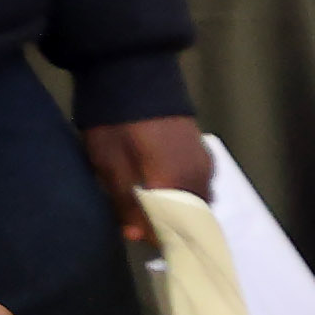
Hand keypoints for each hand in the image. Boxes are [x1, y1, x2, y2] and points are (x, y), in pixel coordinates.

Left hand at [80, 115, 213, 247]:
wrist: (133, 75)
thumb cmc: (116, 123)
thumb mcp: (109, 164)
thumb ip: (125, 202)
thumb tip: (136, 235)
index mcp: (175, 185)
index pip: (174, 228)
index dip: (157, 239)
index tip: (138, 238)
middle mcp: (198, 178)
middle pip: (193, 219)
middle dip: (173, 228)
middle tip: (145, 227)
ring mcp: (204, 164)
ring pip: (200, 202)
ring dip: (182, 213)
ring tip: (155, 211)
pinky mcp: (202, 152)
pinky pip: (202, 186)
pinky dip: (189, 196)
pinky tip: (169, 190)